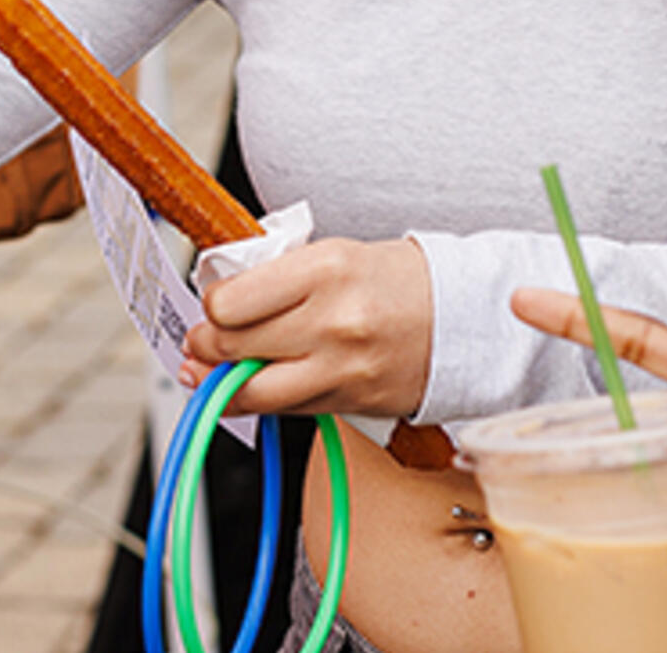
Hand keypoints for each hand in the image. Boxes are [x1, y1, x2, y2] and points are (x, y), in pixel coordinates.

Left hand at [184, 236, 433, 418]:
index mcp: (325, 269)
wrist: (464, 317)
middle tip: (202, 338)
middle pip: (233, 346)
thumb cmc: (397, 280)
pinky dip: (258, 401)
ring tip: (214, 369)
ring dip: (221, 382)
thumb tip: (220, 299)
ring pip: (252, 391)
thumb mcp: (335, 253)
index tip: (214, 302)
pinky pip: (283, 411)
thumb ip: (279, 275)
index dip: (212, 305)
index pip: (232, 301)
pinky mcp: (348, 402)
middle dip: (205, 344)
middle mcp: (332, 321)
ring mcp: (341, 368)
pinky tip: (249, 387)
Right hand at [508, 288, 666, 618]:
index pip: (646, 343)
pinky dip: (627, 546)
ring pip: (631, 478)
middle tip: (504, 424)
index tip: (531, 298)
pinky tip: (600, 557)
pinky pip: (658, 539)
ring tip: (532, 496)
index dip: (586, 318)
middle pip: (624, 414)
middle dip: (566, 412)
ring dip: (590, 486)